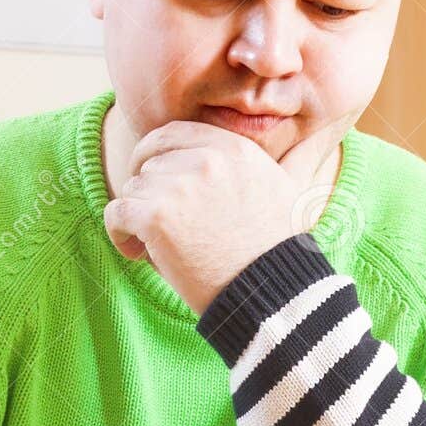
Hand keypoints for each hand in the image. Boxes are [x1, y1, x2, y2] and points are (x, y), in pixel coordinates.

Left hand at [102, 119, 341, 314]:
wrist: (267, 291)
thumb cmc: (275, 250)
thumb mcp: (287, 191)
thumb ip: (277, 163)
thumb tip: (309, 142)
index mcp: (233, 149)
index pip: (172, 133)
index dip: (153, 153)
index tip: (150, 176)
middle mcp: (205, 160)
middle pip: (149, 163)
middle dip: (145, 190)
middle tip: (148, 215)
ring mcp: (178, 187)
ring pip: (132, 189)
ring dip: (135, 216)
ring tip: (153, 246)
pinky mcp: (156, 217)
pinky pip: (116, 213)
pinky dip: (118, 233)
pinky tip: (135, 252)